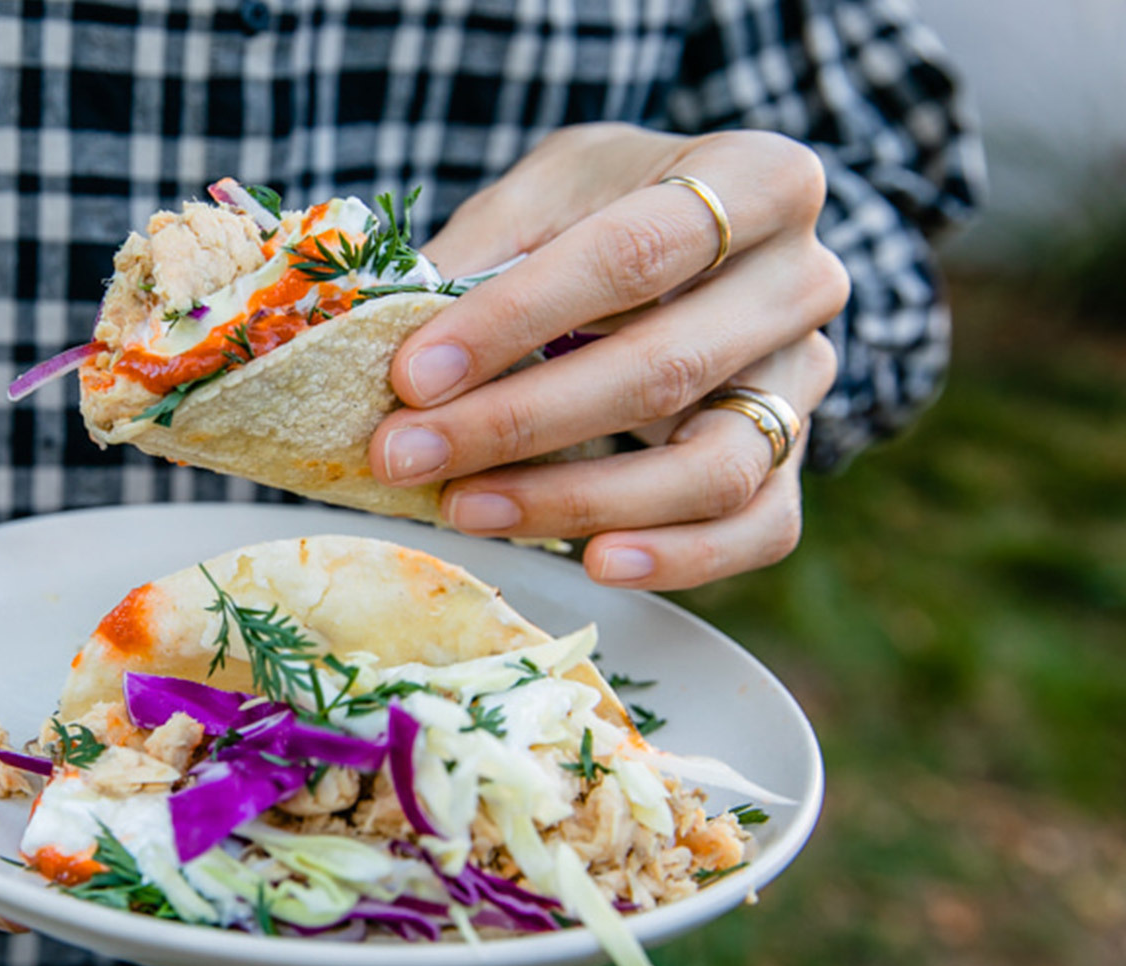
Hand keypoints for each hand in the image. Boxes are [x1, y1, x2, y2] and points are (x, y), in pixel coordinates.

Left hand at [370, 122, 848, 588]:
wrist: (689, 238)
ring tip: (466, 508)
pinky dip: (678, 558)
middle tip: (406, 454)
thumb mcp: (543, 192)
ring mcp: (807, 379)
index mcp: (755, 179)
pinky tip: (593, 562)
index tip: (413, 374)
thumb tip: (381, 336)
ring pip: (714, 466)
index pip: (632, 254)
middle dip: (520, 422)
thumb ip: (478, 252)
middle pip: (668, 368)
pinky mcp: (795, 461)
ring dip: (578, 500)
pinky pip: (758, 528)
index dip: (515, 319)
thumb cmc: (603, 208)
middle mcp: (804, 279)